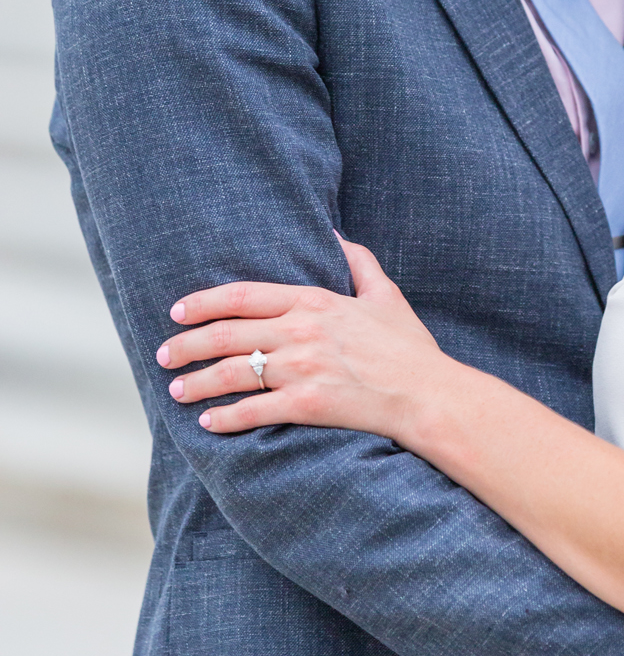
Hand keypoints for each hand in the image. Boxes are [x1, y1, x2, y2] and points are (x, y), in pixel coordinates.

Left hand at [158, 237, 445, 441]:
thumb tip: (333, 232)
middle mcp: (302, 331)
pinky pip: (254, 410)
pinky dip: (226, 418)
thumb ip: (358, 261)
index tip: (177, 311)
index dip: (204, 303)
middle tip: (164, 354)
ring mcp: (303, 368)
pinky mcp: (307, 404)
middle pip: (227, 334)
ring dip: (198, 383)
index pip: (243, 296)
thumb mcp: (385, 295)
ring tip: (177, 391)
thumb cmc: (409, 348)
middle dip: (187, 345)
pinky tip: (209, 423)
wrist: (428, 394)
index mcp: (315, 301)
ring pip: (233, 373)